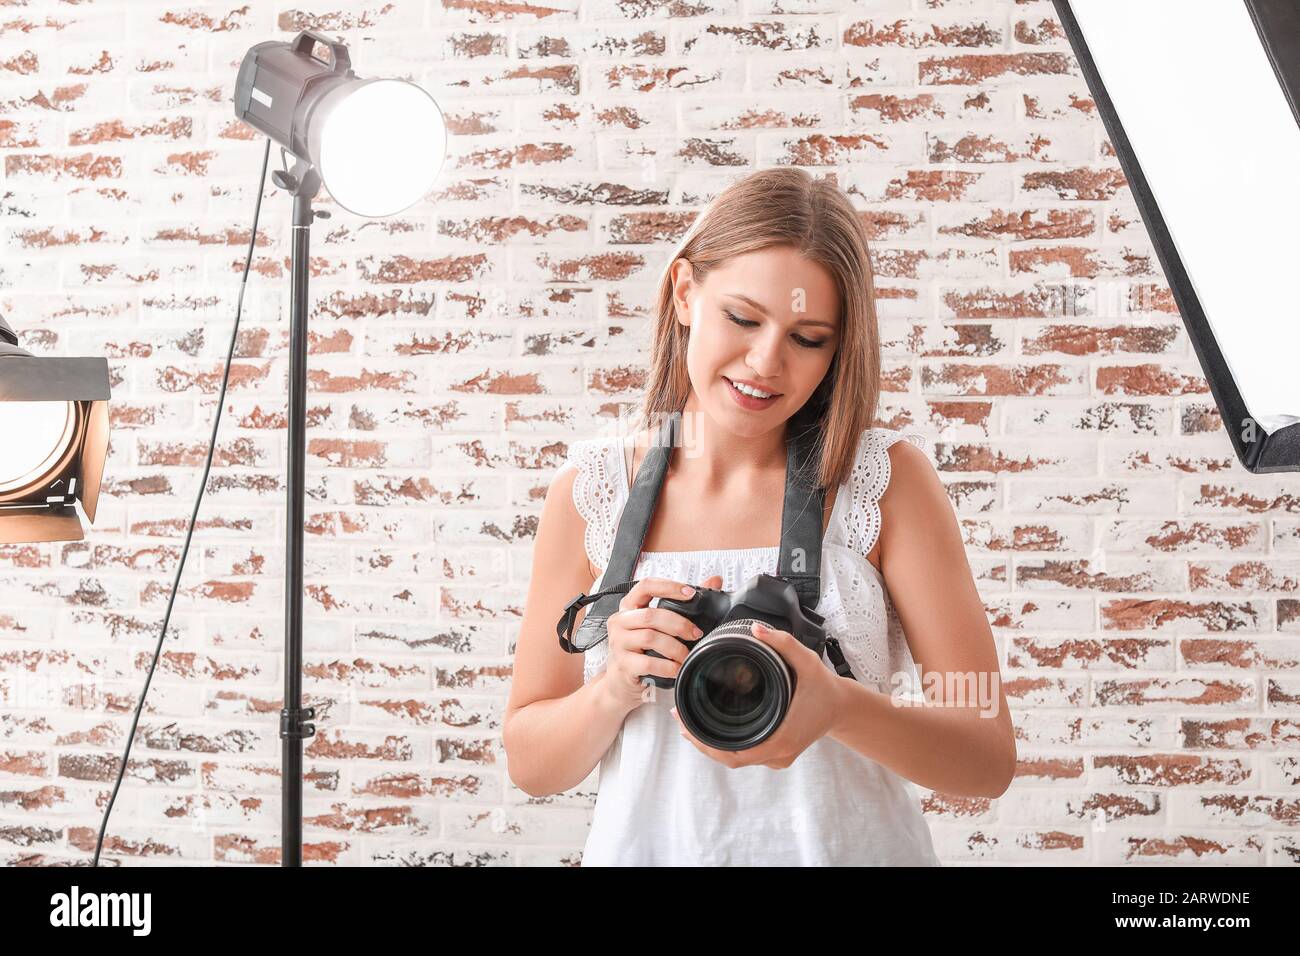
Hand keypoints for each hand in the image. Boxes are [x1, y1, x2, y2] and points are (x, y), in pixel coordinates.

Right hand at [598, 574, 723, 712]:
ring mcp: (618, 643)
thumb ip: (684, 603)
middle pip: (651, 615)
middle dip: (679, 624)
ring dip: (675, 648)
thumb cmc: (642, 649)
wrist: (621, 681)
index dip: (669, 587)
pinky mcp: (622, 664)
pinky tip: (677, 669)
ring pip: (650, 638)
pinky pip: (649, 663)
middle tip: (696, 634)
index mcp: (629, 606)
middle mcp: (620, 621)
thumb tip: (714, 580)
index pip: (646, 586)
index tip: (691, 593)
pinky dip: (668, 667)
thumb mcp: (658, 625)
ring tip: (687, 655)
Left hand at [671, 620, 843, 769]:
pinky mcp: (777, 753)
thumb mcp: (807, 660)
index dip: (706, 744)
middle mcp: (778, 753)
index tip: (686, 726)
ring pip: (736, 759)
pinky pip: (745, 755)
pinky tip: (710, 730)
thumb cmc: (824, 687)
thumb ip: (782, 642)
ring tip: (688, 722)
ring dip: (711, 745)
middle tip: (679, 718)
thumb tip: (756, 629)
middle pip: (730, 758)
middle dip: (701, 742)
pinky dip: (725, 745)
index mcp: (782, 737)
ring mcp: (778, 756)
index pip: (735, 753)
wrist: (843, 707)